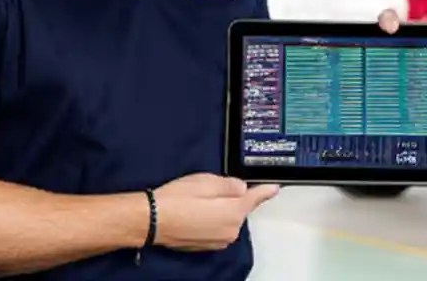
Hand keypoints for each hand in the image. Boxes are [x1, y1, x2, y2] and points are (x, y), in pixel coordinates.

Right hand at [149, 173, 278, 251]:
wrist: (152, 220)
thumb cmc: (178, 198)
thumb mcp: (207, 181)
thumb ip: (231, 184)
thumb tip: (242, 189)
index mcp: (234, 212)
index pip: (256, 197)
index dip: (266, 190)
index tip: (274, 187)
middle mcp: (231, 230)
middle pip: (240, 208)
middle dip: (231, 198)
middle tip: (209, 189)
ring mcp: (219, 240)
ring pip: (228, 218)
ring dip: (220, 209)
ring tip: (198, 201)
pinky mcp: (208, 245)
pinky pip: (217, 228)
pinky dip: (211, 219)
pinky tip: (195, 212)